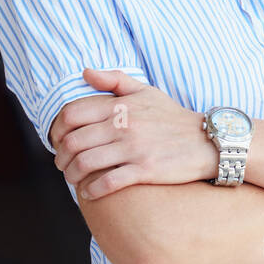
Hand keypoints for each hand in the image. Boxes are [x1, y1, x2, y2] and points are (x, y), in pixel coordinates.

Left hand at [50, 69, 216, 198]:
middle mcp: (124, 125)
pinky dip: (92, 190)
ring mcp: (134, 148)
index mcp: (121, 105)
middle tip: (63, 164)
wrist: (208, 141)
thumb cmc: (173, 118)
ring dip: (72, 175)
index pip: (72, 114)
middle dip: (61, 157)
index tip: (58, 141)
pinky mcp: (145, 170)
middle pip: (73, 142)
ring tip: (74, 178)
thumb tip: (85, 72)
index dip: (56, 130)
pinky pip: (107, 182)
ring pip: (85, 163)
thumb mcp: (147, 92)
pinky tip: (91, 192)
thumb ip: (114, 80)